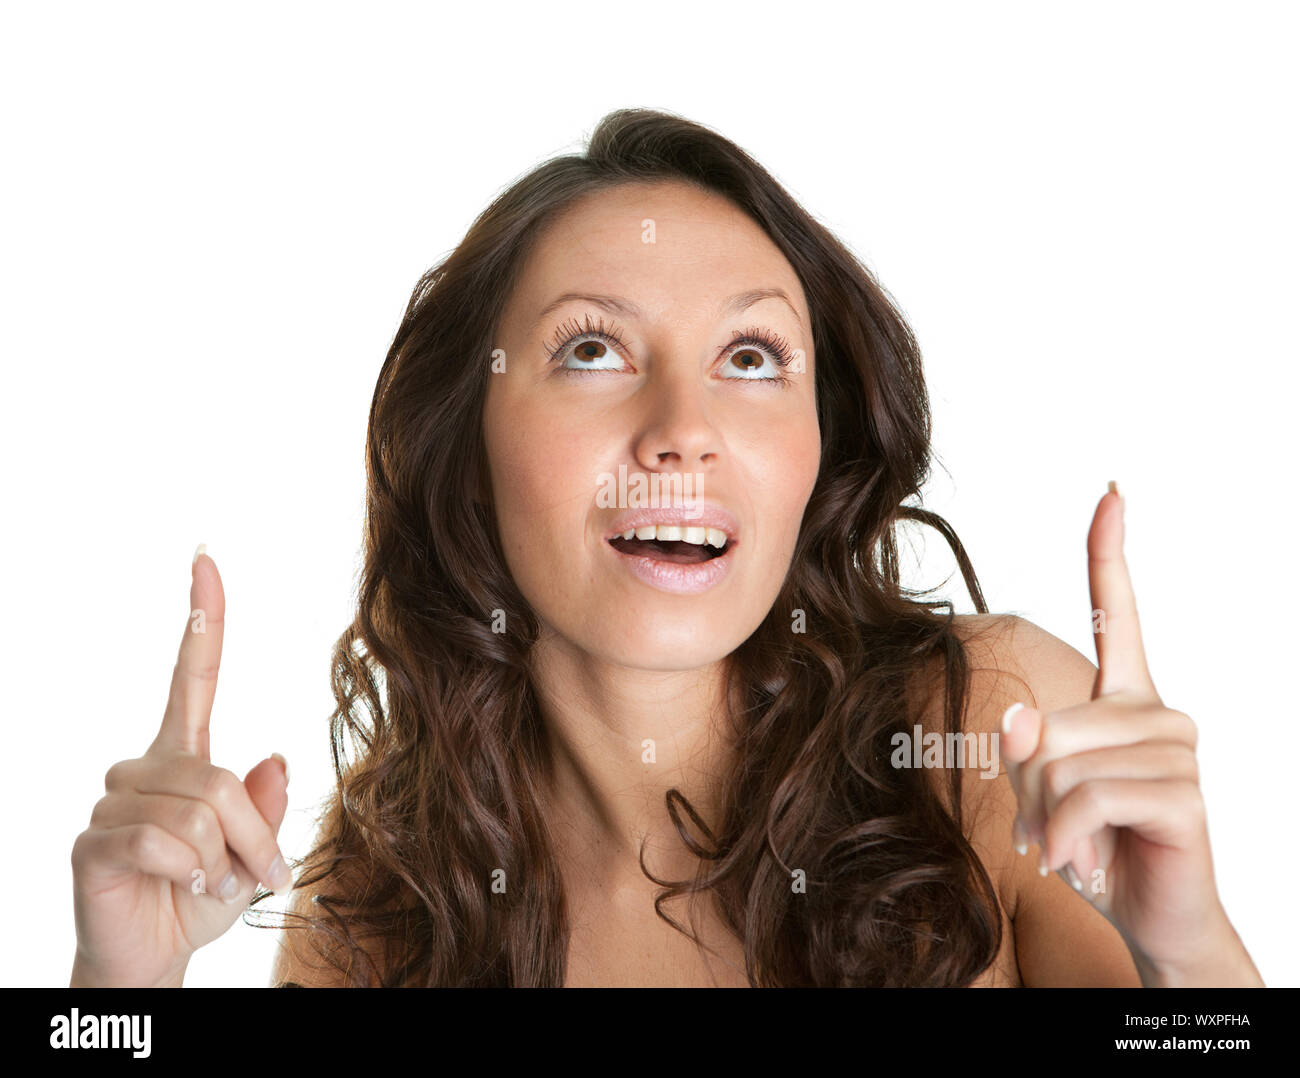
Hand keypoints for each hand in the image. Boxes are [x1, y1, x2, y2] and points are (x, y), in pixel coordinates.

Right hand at [70, 548, 290, 986]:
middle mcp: (145, 768)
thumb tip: (275, 758)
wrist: (153, 954)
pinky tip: (180, 884)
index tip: (206, 560)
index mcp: (186, 756)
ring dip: (224, 858)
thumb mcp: (255, 855)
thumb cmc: (201, 894)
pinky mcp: (95, 841)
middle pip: (222, 779)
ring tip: (212, 882)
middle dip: (255, 835)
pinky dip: (188, 870)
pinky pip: (162, 842)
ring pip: (198, 813)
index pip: (193, 675)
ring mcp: (115, 801)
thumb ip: (266, 809)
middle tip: (262, 874)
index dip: (203, 619)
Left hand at [999, 484, 1260, 985]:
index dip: (1108, 554)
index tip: (1111, 494)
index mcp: (1124, 699)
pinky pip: (1088, 798)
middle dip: (1028, 788)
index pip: (1118, 613)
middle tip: (1050, 830)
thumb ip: (1032, 748)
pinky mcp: (1182, 792)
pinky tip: (1088, 864)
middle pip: (1047, 725)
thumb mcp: (1046, 791)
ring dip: (1049, 818)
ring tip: (1075, 848)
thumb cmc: (1096, 844)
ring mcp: (1176, 748)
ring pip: (1062, 763)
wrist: (1150, 914)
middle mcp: (1157, 712)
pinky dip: (1067, 838)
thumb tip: (1024, 722)